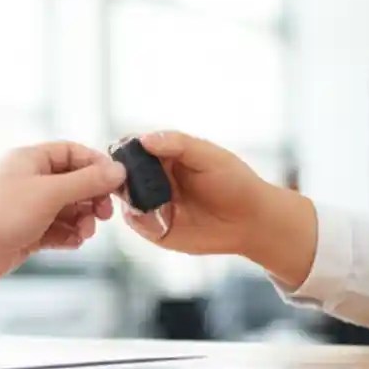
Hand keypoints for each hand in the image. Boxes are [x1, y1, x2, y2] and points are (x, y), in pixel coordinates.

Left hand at [0, 142, 125, 287]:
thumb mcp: (50, 193)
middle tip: (103, 214)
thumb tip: (117, 170)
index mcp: (32, 160)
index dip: (97, 166)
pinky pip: (59, 230)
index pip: (74, 153)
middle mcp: (31, 180)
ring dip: (82, 221)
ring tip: (84, 233)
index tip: (116, 183)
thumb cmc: (0, 214)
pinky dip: (69, 236)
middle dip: (92, 198)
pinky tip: (72, 242)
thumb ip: (87, 181)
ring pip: (69, 209)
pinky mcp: (28, 231)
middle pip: (75, 182)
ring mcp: (29, 207)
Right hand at [115, 131, 317, 288]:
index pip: (134, 148)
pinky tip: (147, 214)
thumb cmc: (234, 182)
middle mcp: (155, 179)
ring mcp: (154, 204)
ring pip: (125, 198)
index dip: (124, 149)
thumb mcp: (208, 156)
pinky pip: (137, 222)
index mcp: (165, 156)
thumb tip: (144, 139)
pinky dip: (135, 218)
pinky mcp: (156, 229)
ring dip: (124, 196)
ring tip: (134, 195)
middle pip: (123, 174)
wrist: (251, 220)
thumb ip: (177, 144)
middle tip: (119, 177)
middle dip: (117, 175)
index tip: (118, 151)